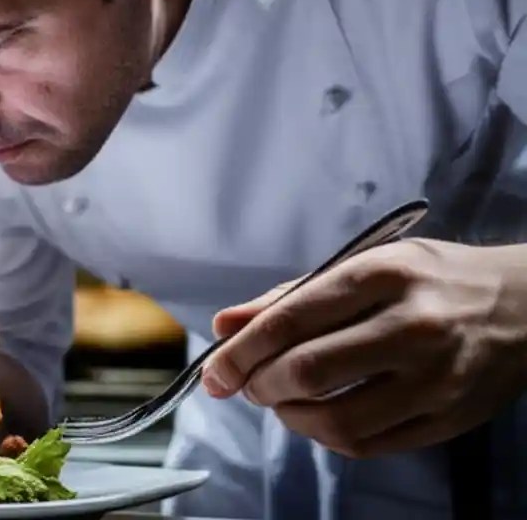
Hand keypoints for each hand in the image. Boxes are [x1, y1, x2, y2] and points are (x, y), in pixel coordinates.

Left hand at [202, 239, 526, 458]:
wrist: (526, 306)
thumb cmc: (431, 281)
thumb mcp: (364, 266)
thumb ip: (290, 297)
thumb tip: (224, 324)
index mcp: (384, 275)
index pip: (292, 318)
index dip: (241, 351)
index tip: (215, 370)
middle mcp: (414, 326)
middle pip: (309, 371)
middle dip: (259, 385)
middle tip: (246, 385)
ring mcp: (436, 379)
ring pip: (336, 419)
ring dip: (290, 417)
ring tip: (281, 400)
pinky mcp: (449, 419)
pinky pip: (368, 444)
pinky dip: (327, 437)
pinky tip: (319, 417)